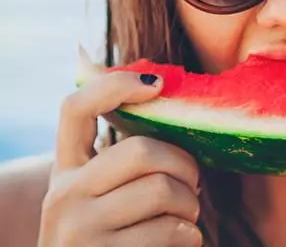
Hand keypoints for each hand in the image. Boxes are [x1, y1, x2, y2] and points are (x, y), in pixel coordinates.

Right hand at [37, 71, 202, 246]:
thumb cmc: (111, 234)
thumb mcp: (102, 193)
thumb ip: (124, 160)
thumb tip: (165, 98)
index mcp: (65, 169)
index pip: (75, 108)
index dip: (116, 85)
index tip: (158, 84)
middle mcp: (63, 195)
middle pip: (143, 151)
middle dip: (185, 166)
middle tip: (194, 182)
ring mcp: (79, 229)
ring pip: (162, 191)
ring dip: (191, 205)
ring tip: (187, 216)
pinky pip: (169, 232)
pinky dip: (190, 236)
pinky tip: (183, 241)